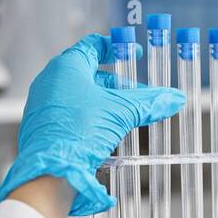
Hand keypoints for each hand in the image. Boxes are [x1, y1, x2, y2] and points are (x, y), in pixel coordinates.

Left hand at [0, 34, 184, 215]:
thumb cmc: (76, 133)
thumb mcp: (121, 113)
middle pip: (91, 74)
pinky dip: (92, 116)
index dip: (117, 48)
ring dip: (107, 102)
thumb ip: (149, 103)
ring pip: (82, 96)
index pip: (93, 45)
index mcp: (66, 67)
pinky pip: (72, 114)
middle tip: (139, 94)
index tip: (133, 54)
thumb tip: (173, 98)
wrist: (51, 171)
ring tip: (127, 115)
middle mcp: (51, 82)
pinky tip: (107, 131)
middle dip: (119, 84)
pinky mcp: (45, 126)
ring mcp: (45, 105)